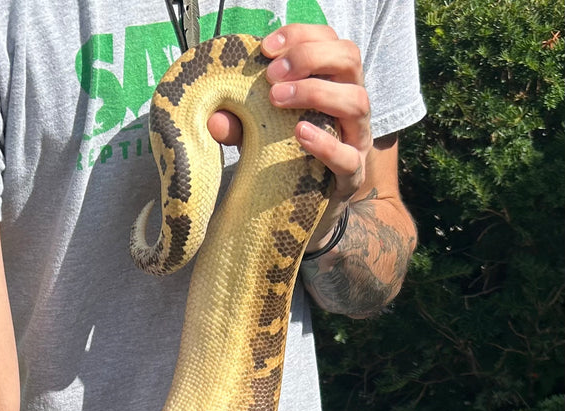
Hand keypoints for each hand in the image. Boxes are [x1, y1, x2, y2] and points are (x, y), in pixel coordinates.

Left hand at [208, 24, 372, 246]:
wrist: (305, 215)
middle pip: (350, 58)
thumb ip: (239, 124)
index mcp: (332, 82)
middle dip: (310, 58)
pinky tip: (300, 134)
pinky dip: (325, 144)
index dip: (301, 35)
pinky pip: (349, 157)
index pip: (330, 40)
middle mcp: (350, 104)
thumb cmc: (284, 160)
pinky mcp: (353, 177)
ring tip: (278, 100)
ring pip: (357, 101)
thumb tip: (212, 119)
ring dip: (317, 93)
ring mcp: (357, 140)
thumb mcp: (258, 136)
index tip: (265, 47)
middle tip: (271, 76)